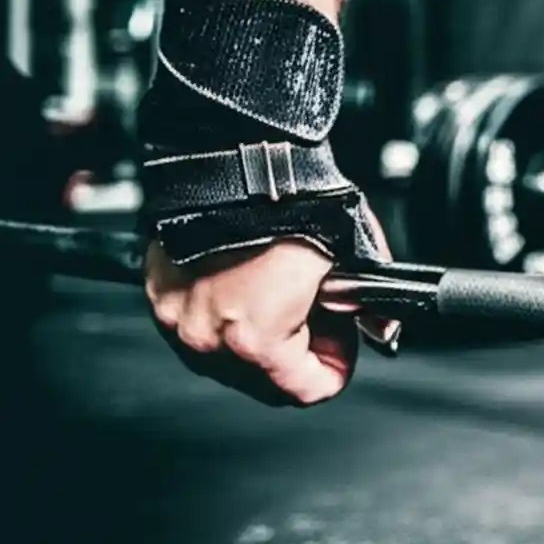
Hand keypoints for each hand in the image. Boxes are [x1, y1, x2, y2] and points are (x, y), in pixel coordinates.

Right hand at [144, 214, 393, 406]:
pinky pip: (201, 327)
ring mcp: (178, 319)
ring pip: (231, 361)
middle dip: (300, 354)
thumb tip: (382, 327)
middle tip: (319, 315)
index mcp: (255, 339)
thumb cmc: (291, 199)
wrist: (239, 152)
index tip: (344, 342)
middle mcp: (207, 338)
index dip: (336, 365)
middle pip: (268, 383)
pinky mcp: (160, 295)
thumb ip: (369, 304)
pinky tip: (249, 286)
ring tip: (282, 296)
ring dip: (262, 339)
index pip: (307, 391)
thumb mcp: (351, 253)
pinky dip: (227, 316)